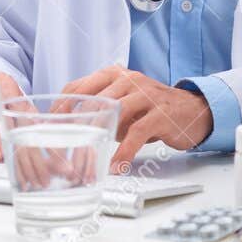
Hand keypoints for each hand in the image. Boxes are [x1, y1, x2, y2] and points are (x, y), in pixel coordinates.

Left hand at [59, 64, 213, 171]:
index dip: (60, 108)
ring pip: (112, 115)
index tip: (47, 129)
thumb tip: (70, 130)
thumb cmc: (153, 109)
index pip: (77, 86)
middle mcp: (128, 79)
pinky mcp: (161, 113)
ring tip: (86, 165)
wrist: (194, 110)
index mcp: (114, 74)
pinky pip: (137, 133)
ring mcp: (146, 94)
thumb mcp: (124, 102)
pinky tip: (117, 167)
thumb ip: (101, 108)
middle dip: (74, 130)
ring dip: (96, 143)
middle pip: (91, 102)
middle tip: (63, 154)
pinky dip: (124, 152)